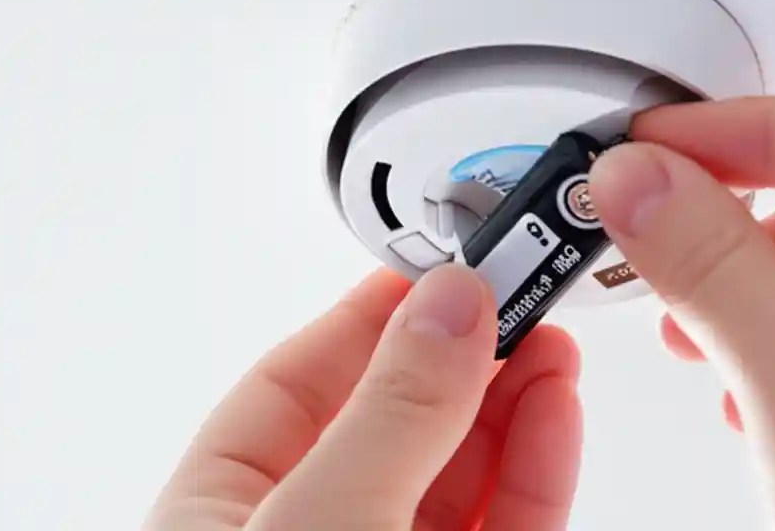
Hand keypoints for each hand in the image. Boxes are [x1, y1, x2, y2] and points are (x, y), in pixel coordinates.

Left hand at [145, 265, 581, 530]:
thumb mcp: (321, 523)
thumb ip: (388, 417)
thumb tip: (446, 308)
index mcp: (220, 517)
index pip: (289, 388)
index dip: (365, 319)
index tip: (435, 268)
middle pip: (386, 425)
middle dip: (456, 354)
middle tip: (513, 290)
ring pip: (453, 475)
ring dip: (510, 404)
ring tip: (550, 342)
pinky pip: (503, 522)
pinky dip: (536, 466)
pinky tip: (554, 411)